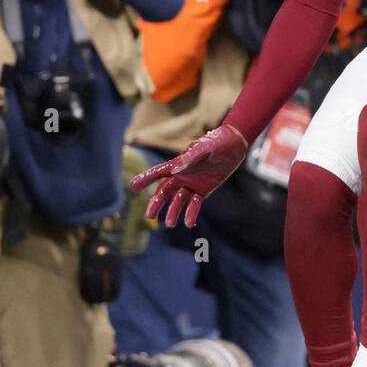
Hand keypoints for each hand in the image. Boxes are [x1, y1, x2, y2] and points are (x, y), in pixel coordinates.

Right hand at [128, 123, 249, 227]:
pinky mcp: (203, 190)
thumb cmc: (217, 142)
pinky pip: (194, 204)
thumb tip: (175, 170)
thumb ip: (191, 158)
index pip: (159, 172)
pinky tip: (189, 224)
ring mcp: (192, 183)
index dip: (146, 179)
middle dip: (156, 203)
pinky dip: (191, 213)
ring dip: (173, 211)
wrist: (234, 144)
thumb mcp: (205, 148)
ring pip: (178, 200)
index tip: (132, 187)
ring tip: (170, 224)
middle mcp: (182, 175)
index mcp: (179, 164)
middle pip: (165, 191)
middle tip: (149, 216)